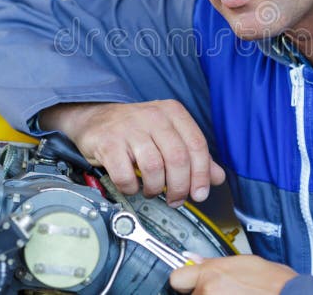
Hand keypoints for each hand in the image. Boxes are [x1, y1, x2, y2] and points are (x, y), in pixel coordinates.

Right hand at [39, 100, 224, 205]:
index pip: (197, 145)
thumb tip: (218, 177)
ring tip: (153, 191)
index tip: (200, 193)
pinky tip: (133, 186)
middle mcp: (153, 116)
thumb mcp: (168, 136)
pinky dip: (132, 188)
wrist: (95, 118)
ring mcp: (129, 128)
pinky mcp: (109, 142)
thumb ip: (194, 155)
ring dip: (156, 189)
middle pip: (178, 158)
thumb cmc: (135, 130)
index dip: (202, 174)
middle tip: (177, 200)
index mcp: (173, 113)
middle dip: (180, 187)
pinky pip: (126, 175)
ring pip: (154, 168)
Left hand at [170, 255, 296, 293]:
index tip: (190, 282)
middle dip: (201, 294)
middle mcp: (208, 293)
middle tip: (221, 291)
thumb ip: (214, 263)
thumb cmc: (274, 282)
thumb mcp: (244, 262)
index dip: (185, 280)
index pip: (177, 278)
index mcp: (211, 274)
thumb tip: (194, 260)